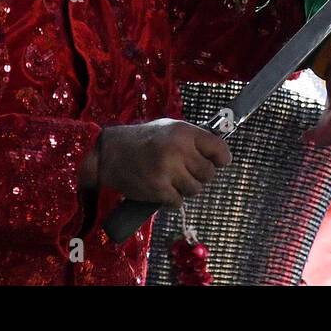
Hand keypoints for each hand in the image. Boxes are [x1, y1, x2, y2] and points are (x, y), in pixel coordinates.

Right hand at [86, 119, 230, 207]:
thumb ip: (193, 139)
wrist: (109, 153)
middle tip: (186, 171)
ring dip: (186, 188)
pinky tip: (161, 188)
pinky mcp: (158, 189)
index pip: (220, 149)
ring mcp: (168, 171)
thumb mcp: (170, 128)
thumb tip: (220, 154)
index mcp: (184, 132)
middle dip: (200, 175)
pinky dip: (171, 199)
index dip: (220, 158)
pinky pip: (178, 202)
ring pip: (195, 190)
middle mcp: (178, 150)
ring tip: (172, 179)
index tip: (216, 161)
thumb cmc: (143, 139)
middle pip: (209, 174)